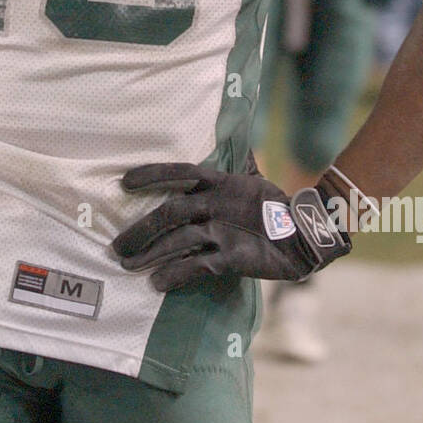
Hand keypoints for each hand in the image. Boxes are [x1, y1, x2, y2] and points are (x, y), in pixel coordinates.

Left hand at [112, 162, 350, 291]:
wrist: (306, 237)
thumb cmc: (272, 209)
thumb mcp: (248, 184)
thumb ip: (225, 173)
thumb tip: (223, 138)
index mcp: (222, 182)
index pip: (181, 172)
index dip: (153, 173)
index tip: (124, 181)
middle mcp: (219, 203)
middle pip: (171, 211)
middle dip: (141, 228)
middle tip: (116, 245)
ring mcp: (225, 230)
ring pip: (178, 240)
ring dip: (150, 252)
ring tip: (127, 264)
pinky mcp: (233, 256)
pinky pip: (197, 266)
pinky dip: (176, 275)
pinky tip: (157, 284)